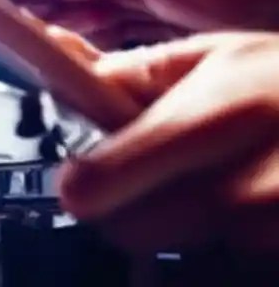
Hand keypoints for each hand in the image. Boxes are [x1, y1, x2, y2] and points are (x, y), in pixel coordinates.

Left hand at [59, 31, 278, 252]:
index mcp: (211, 122)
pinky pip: (226, 264)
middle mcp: (239, 189)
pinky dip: (226, 246)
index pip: (95, 185)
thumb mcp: (220, 56)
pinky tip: (253, 206)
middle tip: (152, 178)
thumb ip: (136, 74)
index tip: (86, 172)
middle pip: (126, 231)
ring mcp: (269, 234)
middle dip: (127, 207)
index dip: (82, 181)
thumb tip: (62, 69)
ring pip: (180, 251)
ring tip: (221, 182)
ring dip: (184, 227)